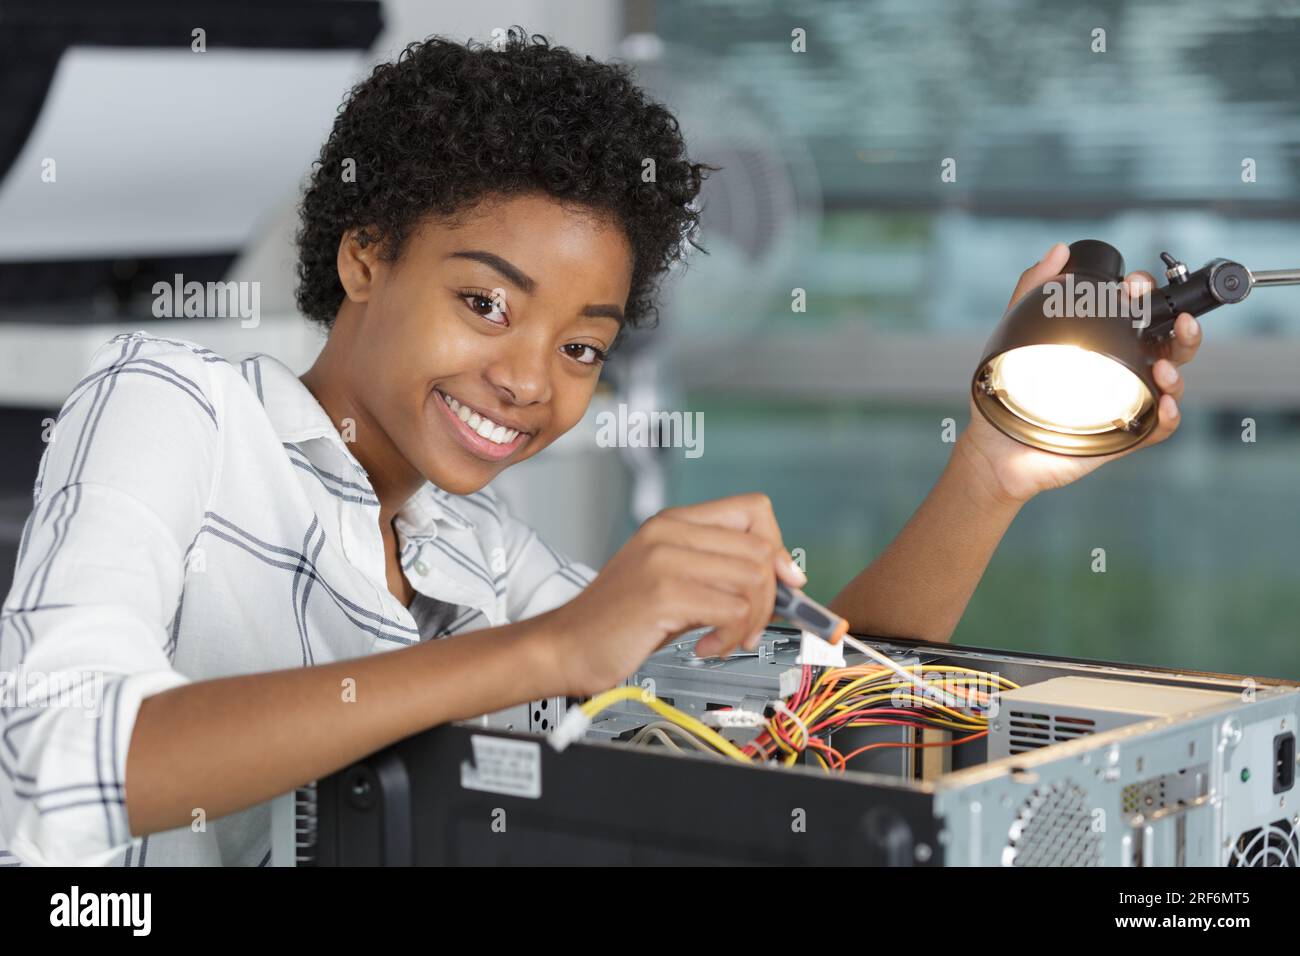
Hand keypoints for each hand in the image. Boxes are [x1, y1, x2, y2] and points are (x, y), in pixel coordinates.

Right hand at [542, 493, 804, 695]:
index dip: (779, 548)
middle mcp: (669, 531)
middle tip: (749, 627)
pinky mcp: (663, 592)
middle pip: (761, 548)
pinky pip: (732, 610)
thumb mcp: (674, 583)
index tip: (785, 583)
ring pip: (753, 579)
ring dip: (751, 622)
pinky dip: (731, 637)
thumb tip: (784, 583)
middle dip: (771, 598)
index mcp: (673, 522)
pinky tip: (707, 647)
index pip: (754, 510)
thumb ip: (720, 573)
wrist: (565, 646)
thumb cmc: (619, 621)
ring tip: (726, 639)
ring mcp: (665, 558)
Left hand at [959, 242, 1203, 505]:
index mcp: (1105, 343)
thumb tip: (1058, 251)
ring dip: (1177, 372)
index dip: (1148, 297)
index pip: (1141, 316)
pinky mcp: (1122, 436)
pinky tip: (1163, 405)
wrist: (993, 446)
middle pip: (1170, 347)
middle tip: (1180, 321)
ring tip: (1162, 367)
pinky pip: (1157, 428)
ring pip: (1171, 384)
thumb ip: (1033, 288)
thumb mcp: (1015, 332)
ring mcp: (1125, 403)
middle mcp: (1121, 370)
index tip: (1136, 286)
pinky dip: (1168, 416)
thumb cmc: (1006, 390)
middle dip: (1185, 331)